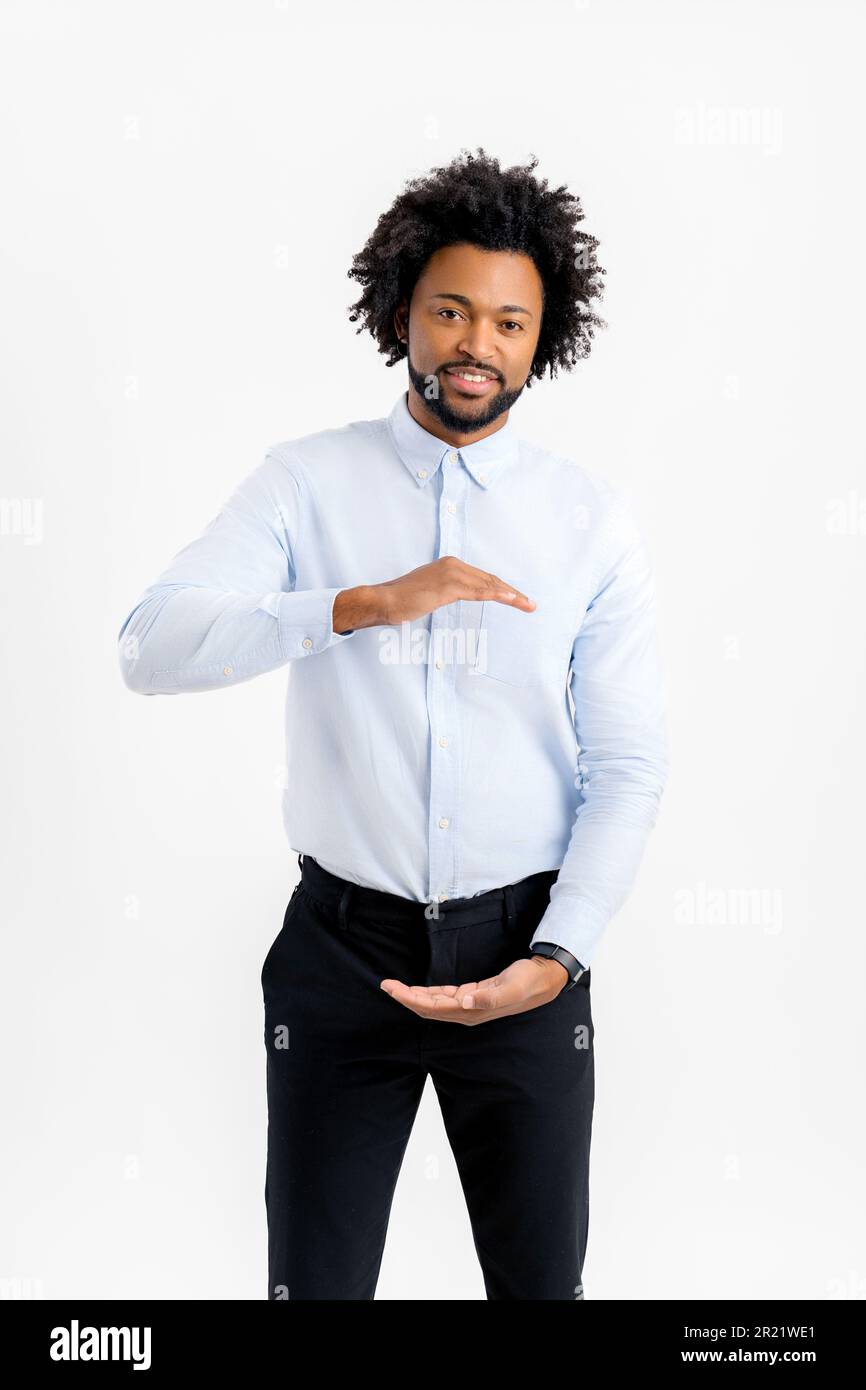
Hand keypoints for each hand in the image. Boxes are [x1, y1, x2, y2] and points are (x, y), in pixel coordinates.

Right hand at [332, 557, 534, 632]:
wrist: (383, 601)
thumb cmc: (402, 600)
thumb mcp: (429, 593)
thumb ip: (445, 592)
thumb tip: (454, 596)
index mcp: (449, 565)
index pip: (482, 578)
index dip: (502, 588)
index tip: (517, 598)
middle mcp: (452, 565)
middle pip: (490, 579)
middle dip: (512, 592)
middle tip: (530, 604)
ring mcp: (450, 574)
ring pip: (488, 584)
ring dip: (511, 595)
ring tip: (527, 605)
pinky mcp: (447, 587)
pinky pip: (478, 591)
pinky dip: (496, 594)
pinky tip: (510, 599)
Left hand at [379, 954, 568, 1025]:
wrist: (544, 979)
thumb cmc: (529, 981)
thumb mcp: (512, 987)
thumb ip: (489, 997)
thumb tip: (465, 1002)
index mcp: (473, 1011)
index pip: (433, 1009)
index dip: (411, 1000)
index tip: (392, 989)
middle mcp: (468, 1011)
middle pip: (428, 1009)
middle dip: (406, 998)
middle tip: (385, 985)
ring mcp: (470, 1005)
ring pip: (435, 1004)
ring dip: (414, 996)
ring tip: (394, 986)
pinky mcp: (473, 995)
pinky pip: (445, 997)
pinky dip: (429, 993)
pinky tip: (418, 989)